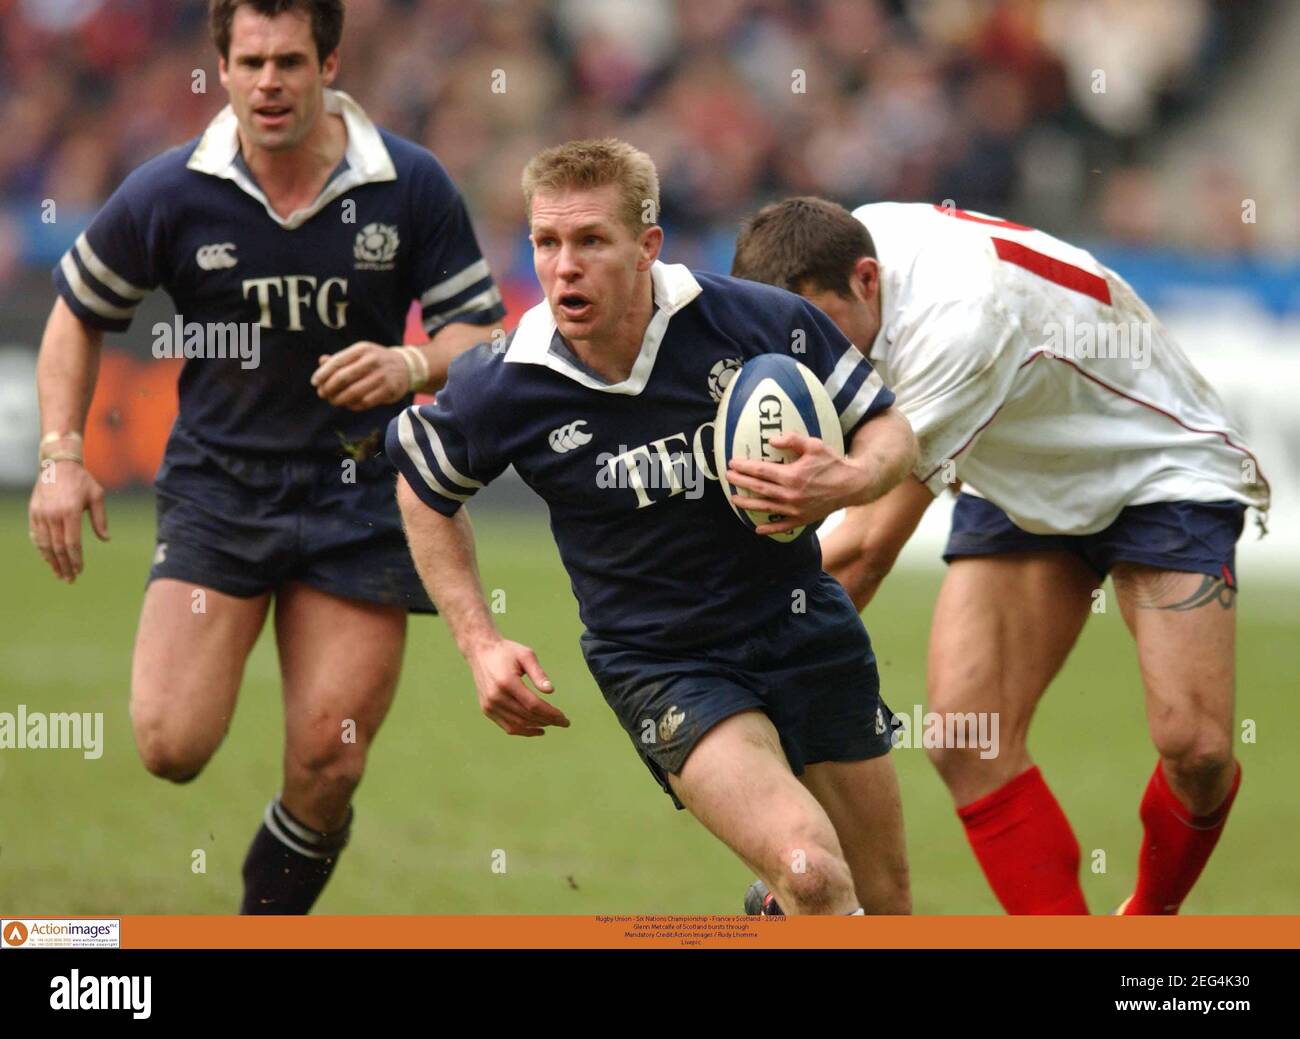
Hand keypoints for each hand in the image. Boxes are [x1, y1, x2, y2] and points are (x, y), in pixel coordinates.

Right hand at [28, 461, 109, 581]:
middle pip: (57, 547)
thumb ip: (101, 519)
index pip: (72, 543)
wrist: (58, 465)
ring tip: (59, 573)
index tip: (80, 570)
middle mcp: (53, 514)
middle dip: (64, 565)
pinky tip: (48, 559)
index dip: (76, 559)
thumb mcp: (97, 496)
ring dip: (51, 561)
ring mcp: (40, 514)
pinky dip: (41, 549)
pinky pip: (36, 535)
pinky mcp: (33, 512)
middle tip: (70, 579)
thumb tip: (106, 540)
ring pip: (44, 544)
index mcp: (71, 511)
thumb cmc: (82, 481)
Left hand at [311, 341, 411, 410]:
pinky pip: (365, 402)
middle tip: (322, 394)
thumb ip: (340, 358)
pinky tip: (349, 404)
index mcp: (362, 349)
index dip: (323, 374)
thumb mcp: (359, 354)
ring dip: (339, 399)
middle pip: (343, 378)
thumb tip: (321, 361)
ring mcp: (382, 376)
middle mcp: (372, 360)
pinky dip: (354, 405)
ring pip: (353, 392)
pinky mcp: (389, 390)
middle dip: (329, 388)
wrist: (406, 366)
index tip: (315, 383)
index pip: (337, 362)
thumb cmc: (375, 361)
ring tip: (334, 401)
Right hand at [466, 638, 569, 736]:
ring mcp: (489, 705)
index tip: (564, 719)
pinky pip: (507, 726)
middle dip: (548, 721)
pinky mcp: (486, 709)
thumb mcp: (526, 655)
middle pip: (527, 716)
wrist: (481, 651)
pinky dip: (523, 730)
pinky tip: (537, 729)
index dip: (551, 714)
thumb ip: (538, 673)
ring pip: (517, 724)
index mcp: (507, 682)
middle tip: (563, 722)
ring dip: (537, 726)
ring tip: (552, 724)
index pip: (533, 705)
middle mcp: (496, 696)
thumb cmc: (507, 651)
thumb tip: (551, 691)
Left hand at [726, 432, 868, 536]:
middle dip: (741, 482)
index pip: (760, 471)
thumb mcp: (814, 445)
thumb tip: (771, 440)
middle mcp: (790, 494)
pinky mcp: (802, 519)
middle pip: (759, 488)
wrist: (852, 485)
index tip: (732, 463)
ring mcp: (795, 509)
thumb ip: (792, 440)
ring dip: (748, 504)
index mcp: (791, 475)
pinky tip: (757, 528)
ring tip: (735, 499)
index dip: (744, 467)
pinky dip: (769, 528)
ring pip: (765, 507)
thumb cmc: (833, 463)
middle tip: (728, 477)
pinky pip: (782, 526)